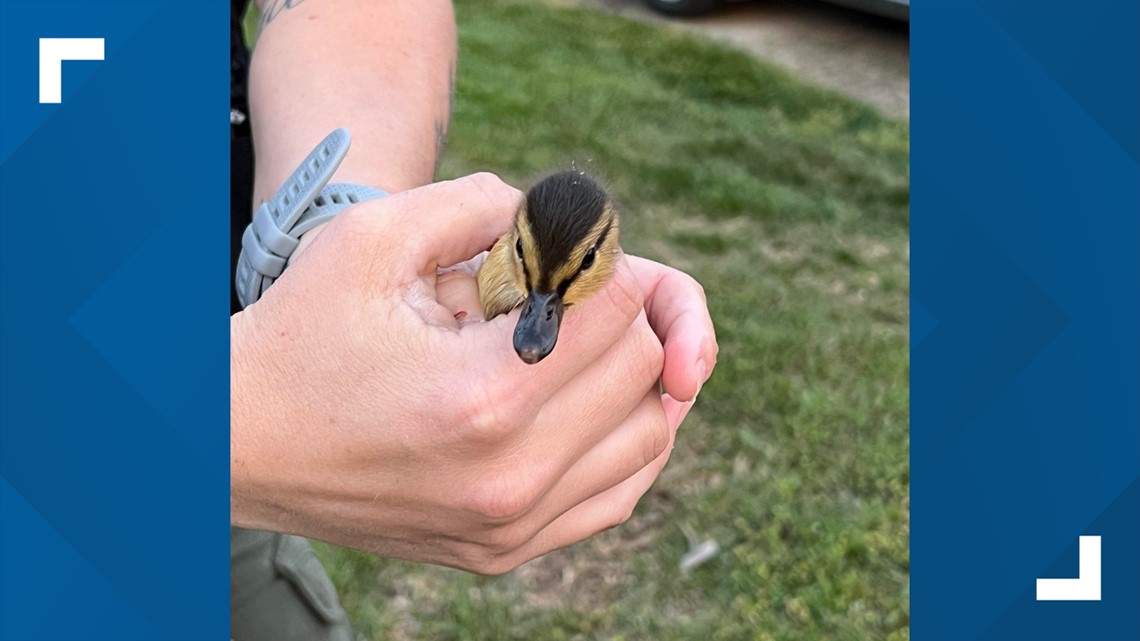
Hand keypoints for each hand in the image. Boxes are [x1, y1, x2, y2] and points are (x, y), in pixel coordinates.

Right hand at [231, 174, 685, 573]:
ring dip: (635, 378)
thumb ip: (481, 204)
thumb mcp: (373, 240)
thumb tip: (566, 216)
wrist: (240, 446)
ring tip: (584, 342)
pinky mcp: (505, 551)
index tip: (571, 252)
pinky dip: (624, 443)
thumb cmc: (300, 337)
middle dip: (622, 313)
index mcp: (483, 395)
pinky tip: (593, 404)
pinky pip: (616, 496)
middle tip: (573, 293)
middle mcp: (510, 475)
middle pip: (643, 371)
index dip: (606, 264)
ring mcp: (512, 526)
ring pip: (649, 439)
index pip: (620, 312)